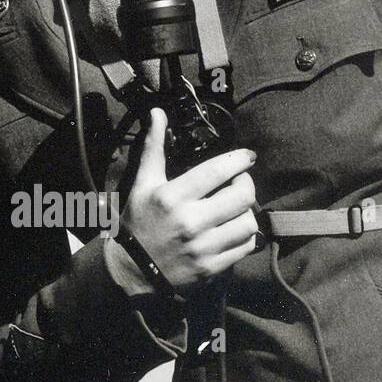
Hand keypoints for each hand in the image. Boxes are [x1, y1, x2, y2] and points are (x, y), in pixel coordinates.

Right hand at [118, 108, 259, 290]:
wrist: (133, 269)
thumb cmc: (139, 220)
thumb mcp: (143, 183)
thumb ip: (154, 147)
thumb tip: (157, 112)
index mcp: (172, 196)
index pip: (217, 171)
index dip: (239, 160)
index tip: (247, 156)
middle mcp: (190, 221)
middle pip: (242, 197)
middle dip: (246, 185)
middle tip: (240, 183)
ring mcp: (203, 247)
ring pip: (248, 223)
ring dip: (247, 212)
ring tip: (236, 208)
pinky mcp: (212, 267)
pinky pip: (245, 247)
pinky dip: (244, 236)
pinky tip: (232, 229)